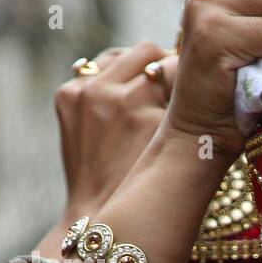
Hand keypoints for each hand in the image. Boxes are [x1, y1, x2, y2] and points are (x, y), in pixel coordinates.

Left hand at [56, 41, 177, 217]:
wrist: (98, 211)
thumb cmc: (146, 186)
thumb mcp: (174, 146)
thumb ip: (186, 107)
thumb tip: (194, 75)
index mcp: (142, 105)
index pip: (175, 65)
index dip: (190, 75)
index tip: (196, 85)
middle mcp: (109, 92)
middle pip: (146, 51)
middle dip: (161, 65)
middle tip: (171, 87)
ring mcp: (82, 91)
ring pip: (119, 56)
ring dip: (134, 68)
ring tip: (143, 91)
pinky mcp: (66, 95)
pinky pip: (94, 69)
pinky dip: (109, 80)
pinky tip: (118, 100)